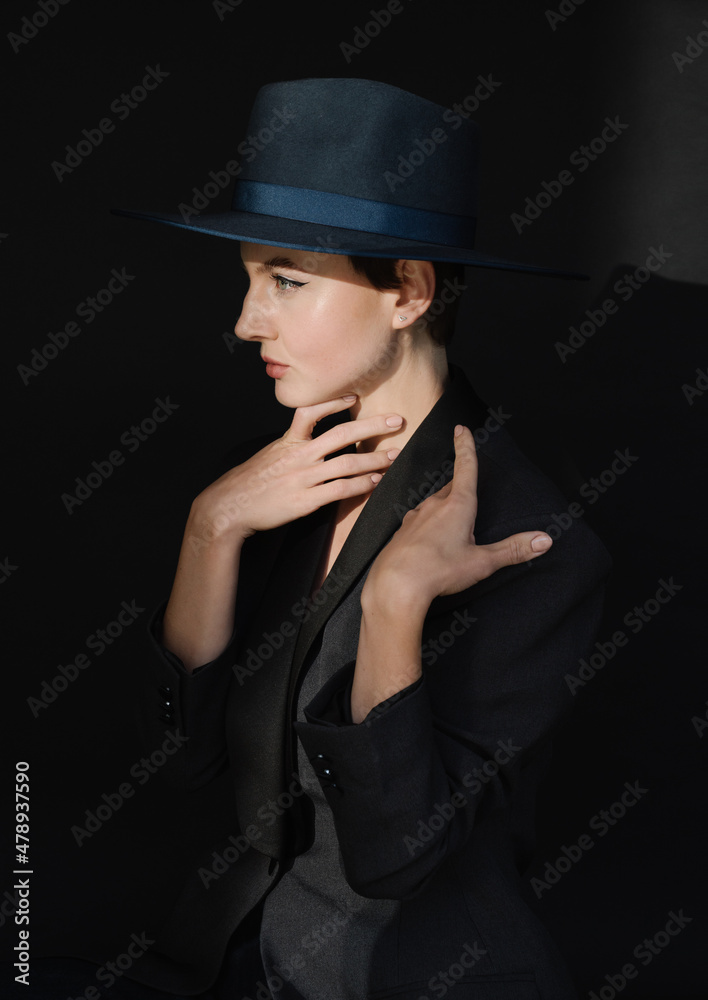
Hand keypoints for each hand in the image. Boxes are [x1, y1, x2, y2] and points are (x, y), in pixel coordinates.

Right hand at [190, 395, 401, 545]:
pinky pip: (340, 490)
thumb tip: (314, 442)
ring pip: (346, 463)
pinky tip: (375, 482)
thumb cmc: (250, 482)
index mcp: (287, 442)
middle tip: (397, 420)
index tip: (354, 396)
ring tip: (394, 455)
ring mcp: (303, 478)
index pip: (311, 412)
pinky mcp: (305, 501)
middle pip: (341, 434)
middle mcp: (298, 456)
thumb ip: (292, 446)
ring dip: (374, 458)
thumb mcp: (269, 455)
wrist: (230, 507)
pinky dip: (360, 485)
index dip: (334, 402)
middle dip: (372, 426)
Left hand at [362, 424, 552, 612]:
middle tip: (470, 496)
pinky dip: (428, 526)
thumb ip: (513, 550)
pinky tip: (431, 543)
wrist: (394, 586)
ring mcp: (415, 517)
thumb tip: (544, 540)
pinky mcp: (402, 532)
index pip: (465, 467)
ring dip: (445, 510)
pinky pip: (419, 522)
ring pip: (434, 505)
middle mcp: (434, 505)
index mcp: (457, 505)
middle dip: (461, 488)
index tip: (461, 428)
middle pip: (451, 488)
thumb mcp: (482, 562)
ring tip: (454, 528)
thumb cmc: (439, 571)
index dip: (466, 447)